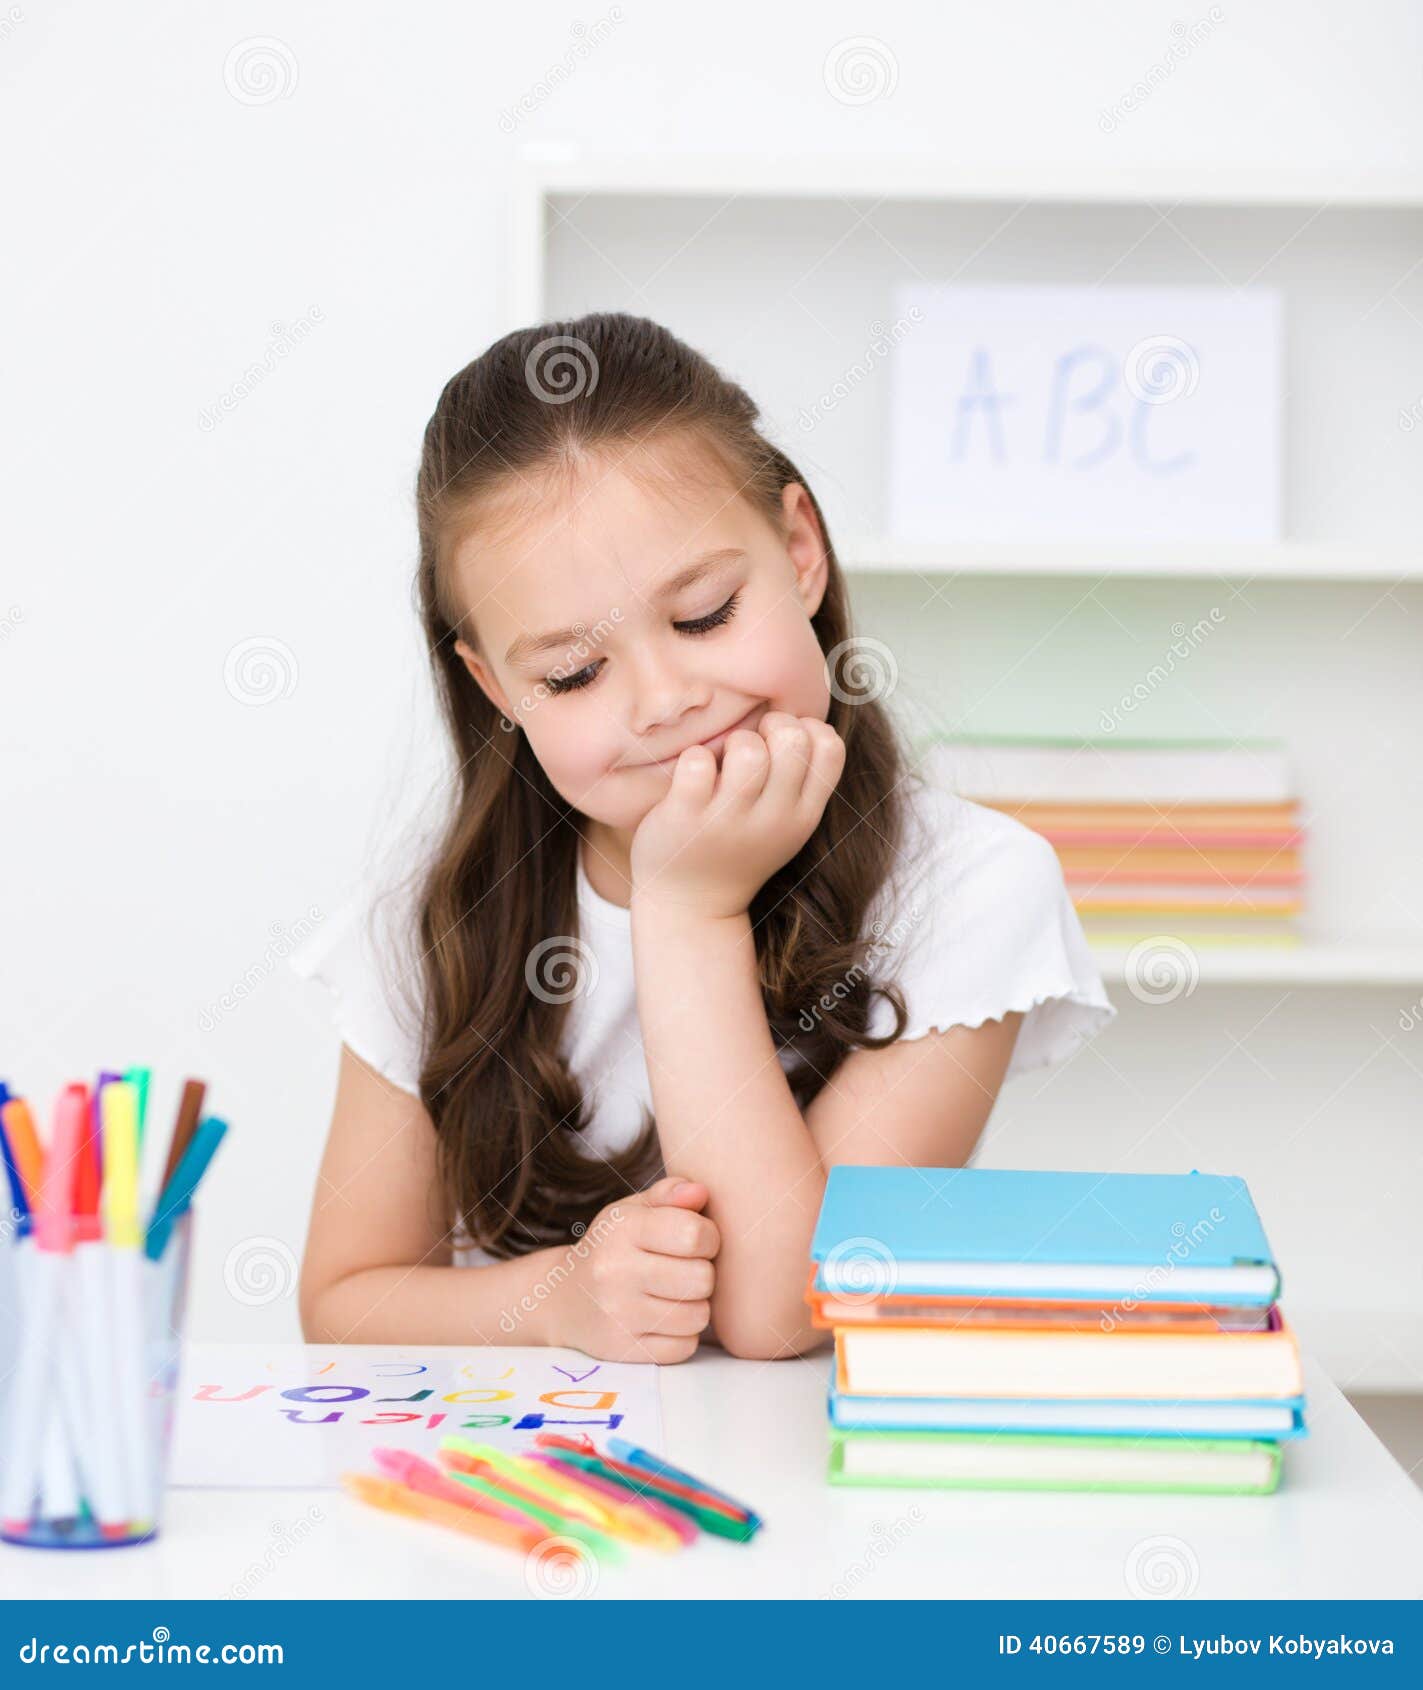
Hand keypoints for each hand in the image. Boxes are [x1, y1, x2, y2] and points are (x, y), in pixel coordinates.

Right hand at [544, 1176, 718, 1363]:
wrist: (562, 1300)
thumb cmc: (612, 1247)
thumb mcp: (632, 1211)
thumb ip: (669, 1194)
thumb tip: (700, 1192)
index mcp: (622, 1228)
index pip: (694, 1234)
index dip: (708, 1237)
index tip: (695, 1241)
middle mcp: (615, 1271)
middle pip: (702, 1278)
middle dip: (703, 1273)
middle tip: (684, 1270)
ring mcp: (617, 1314)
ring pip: (698, 1316)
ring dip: (695, 1306)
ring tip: (673, 1295)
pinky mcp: (624, 1350)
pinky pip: (684, 1346)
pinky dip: (682, 1335)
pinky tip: (663, 1321)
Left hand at [629, 712, 845, 920]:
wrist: (692, 905)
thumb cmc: (740, 848)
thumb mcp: (786, 825)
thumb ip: (802, 781)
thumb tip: (805, 720)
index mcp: (803, 815)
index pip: (830, 748)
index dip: (807, 728)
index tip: (782, 744)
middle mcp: (772, 819)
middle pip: (792, 740)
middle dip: (771, 725)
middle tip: (751, 745)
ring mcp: (728, 820)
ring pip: (747, 750)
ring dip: (733, 741)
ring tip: (722, 762)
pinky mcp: (685, 817)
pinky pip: (696, 762)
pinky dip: (693, 758)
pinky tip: (692, 775)